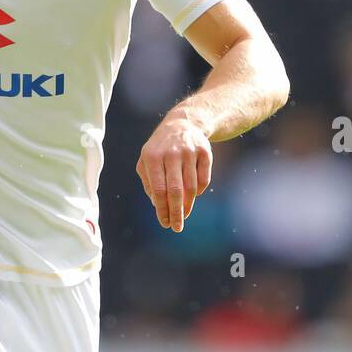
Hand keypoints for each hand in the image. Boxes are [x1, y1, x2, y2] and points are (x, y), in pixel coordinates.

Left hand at [136, 112, 212, 231]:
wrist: (182, 124)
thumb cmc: (160, 149)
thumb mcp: (146, 161)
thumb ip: (148, 182)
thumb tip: (157, 205)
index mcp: (152, 156)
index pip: (158, 189)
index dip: (162, 209)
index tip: (165, 223)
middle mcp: (171, 153)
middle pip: (175, 191)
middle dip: (176, 212)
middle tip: (177, 227)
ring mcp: (189, 151)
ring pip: (191, 187)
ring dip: (188, 205)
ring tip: (184, 214)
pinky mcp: (205, 152)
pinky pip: (204, 179)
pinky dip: (199, 191)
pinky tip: (193, 195)